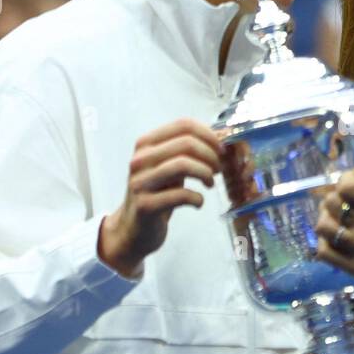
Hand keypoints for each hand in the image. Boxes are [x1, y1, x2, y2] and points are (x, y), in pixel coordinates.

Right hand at [99, 118, 222, 277]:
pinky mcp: (145, 205)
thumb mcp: (168, 166)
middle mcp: (140, 159)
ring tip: (210, 183)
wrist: (133, 228)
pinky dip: (198, 198)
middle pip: (186, 144)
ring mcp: (140, 182)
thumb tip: (219, 140)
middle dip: (210, 155)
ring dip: (206, 173)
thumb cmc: (157, 193)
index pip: (183, 125)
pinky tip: (198, 202)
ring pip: (183, 165)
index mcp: (146, 144)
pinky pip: (181, 195)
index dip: (208, 135)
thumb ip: (186, 152)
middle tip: (218, 168)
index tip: (220, 149)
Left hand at [315, 166, 353, 296]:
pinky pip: (325, 253)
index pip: (345, 184)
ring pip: (323, 226)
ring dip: (326, 219)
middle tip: (342, 201)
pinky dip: (324, 244)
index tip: (351, 183)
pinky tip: (333, 240)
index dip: (345, 180)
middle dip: (334, 198)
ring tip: (334, 220)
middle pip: (331, 202)